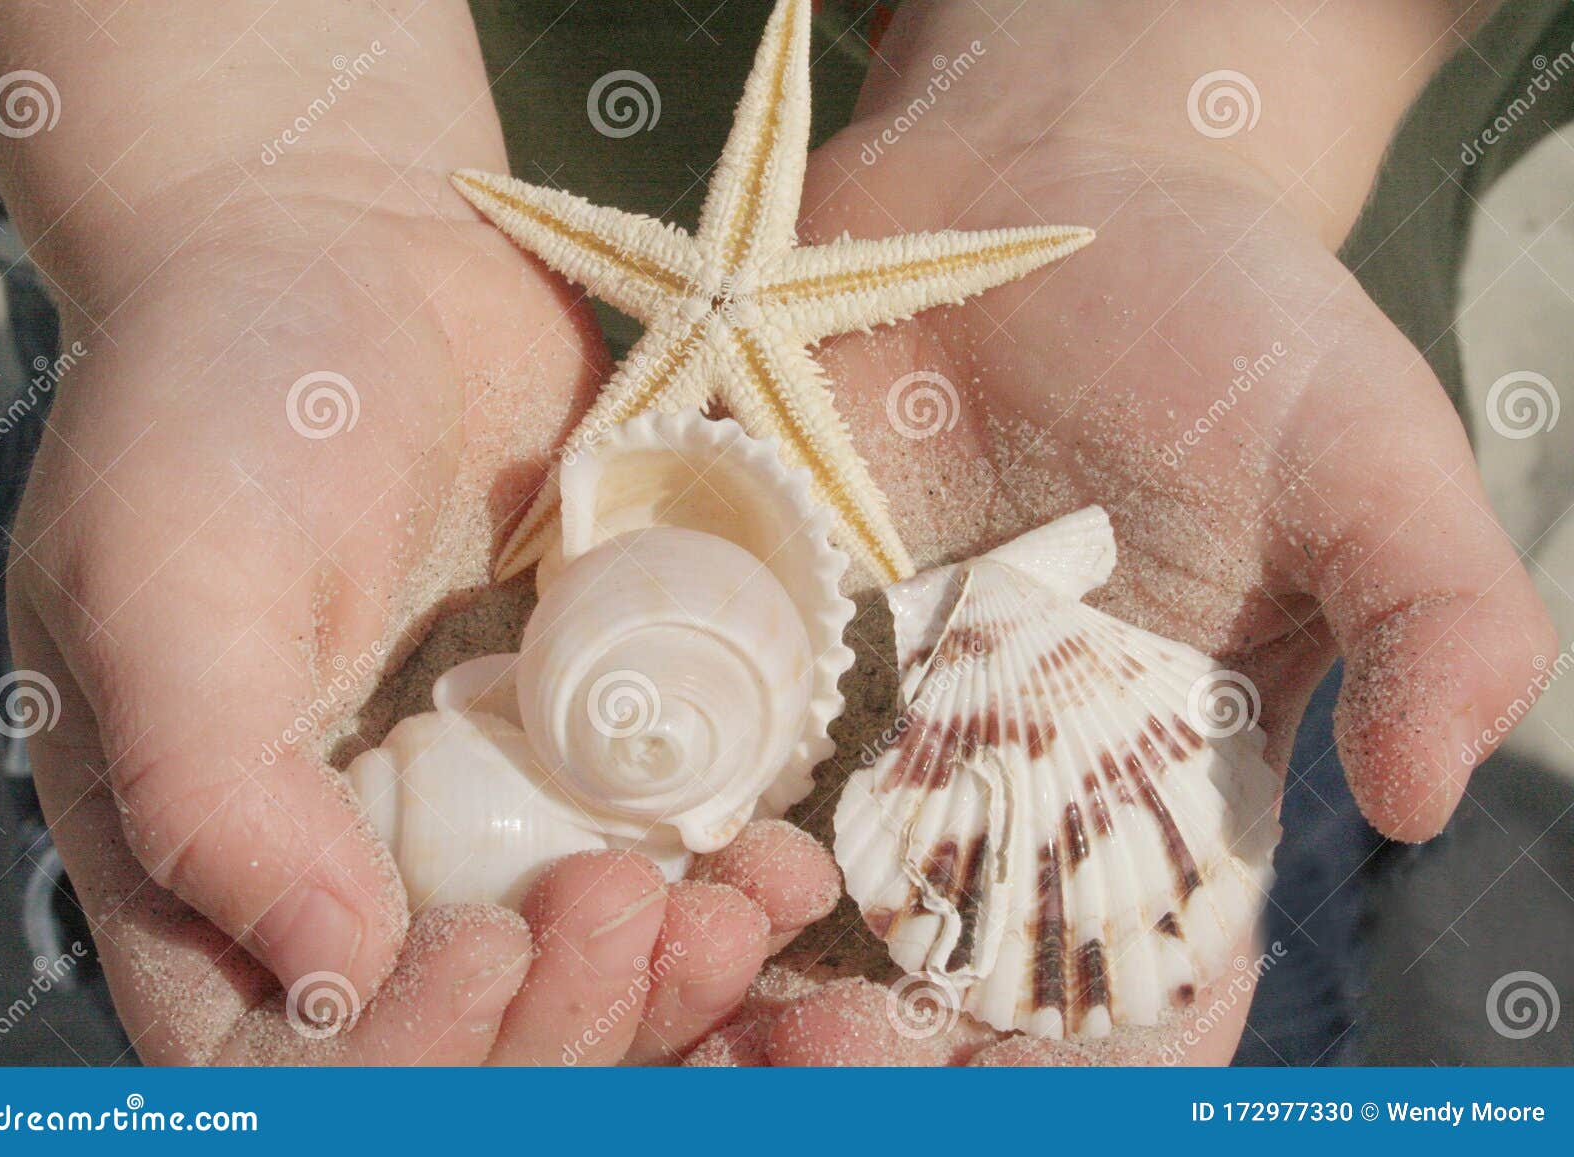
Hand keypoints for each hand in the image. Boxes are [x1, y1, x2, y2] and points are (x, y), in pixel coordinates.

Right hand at [0, 0, 834, 1063]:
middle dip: (578, 1020)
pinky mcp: (594, 734)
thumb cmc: (220, 400)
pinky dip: (733, 888)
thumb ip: (211, 785)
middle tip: (651, 925)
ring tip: (746, 910)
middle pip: (474, 1035)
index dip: (409, 1055)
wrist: (357, 252)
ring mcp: (484, 805)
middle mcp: (352, 860)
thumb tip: (323, 972)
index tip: (495, 956)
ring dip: (680, 978)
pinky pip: (672, 858)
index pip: (294, 1060)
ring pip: (590, 970)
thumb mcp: (165, 582)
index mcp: (215, 862)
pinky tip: (784, 862)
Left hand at [769, 0, 1554, 1061]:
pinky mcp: (767, 618)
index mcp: (1158, 767)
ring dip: (757, 960)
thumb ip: (1433, 616)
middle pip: (952, 962)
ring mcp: (874, 701)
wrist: (1044, 185)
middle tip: (833, 1045)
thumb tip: (1428, 796)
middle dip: (893, 1035)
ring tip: (721, 975)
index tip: (1019, 1075)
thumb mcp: (1366, 454)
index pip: (1139, 962)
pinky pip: (705, 751)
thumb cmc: (1226, 320)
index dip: (1093, 1046)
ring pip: (808, 889)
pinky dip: (673, 823)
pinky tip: (639, 865)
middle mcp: (1009, 766)